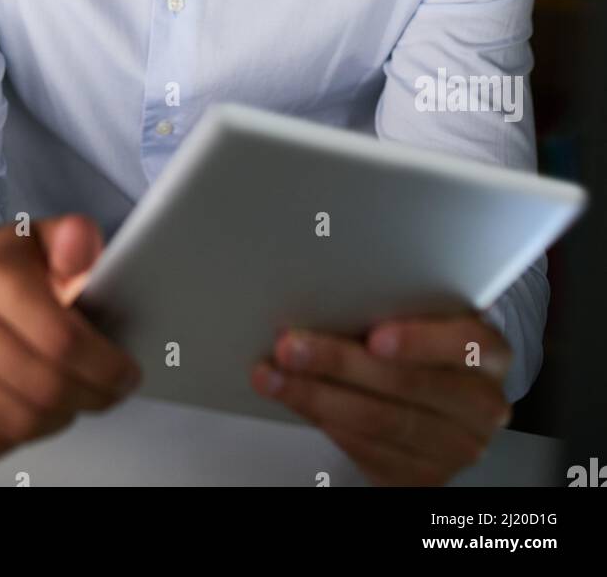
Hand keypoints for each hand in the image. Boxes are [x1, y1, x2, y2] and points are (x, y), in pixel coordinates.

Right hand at [0, 215, 141, 462]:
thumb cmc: (10, 263)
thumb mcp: (47, 235)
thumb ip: (74, 239)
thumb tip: (81, 251)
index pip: (61, 340)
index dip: (105, 365)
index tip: (127, 372)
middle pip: (45, 388)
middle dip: (93, 396)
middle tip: (112, 390)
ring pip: (20, 423)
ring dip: (61, 417)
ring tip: (76, 395)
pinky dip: (22, 436)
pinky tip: (35, 407)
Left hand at [250, 313, 512, 485]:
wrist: (447, 396)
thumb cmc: (429, 341)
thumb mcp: (430, 314)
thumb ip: (399, 304)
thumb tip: (331, 290)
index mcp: (490, 353)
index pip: (464, 343)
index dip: (419, 341)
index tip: (374, 336)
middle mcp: (481, 406)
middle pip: (406, 386)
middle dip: (339, 364)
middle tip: (290, 345)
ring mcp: (455, 447)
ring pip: (378, 421)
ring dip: (316, 396)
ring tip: (274, 375)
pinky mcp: (422, 476)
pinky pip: (367, 450)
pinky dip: (326, 422)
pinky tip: (298, 401)